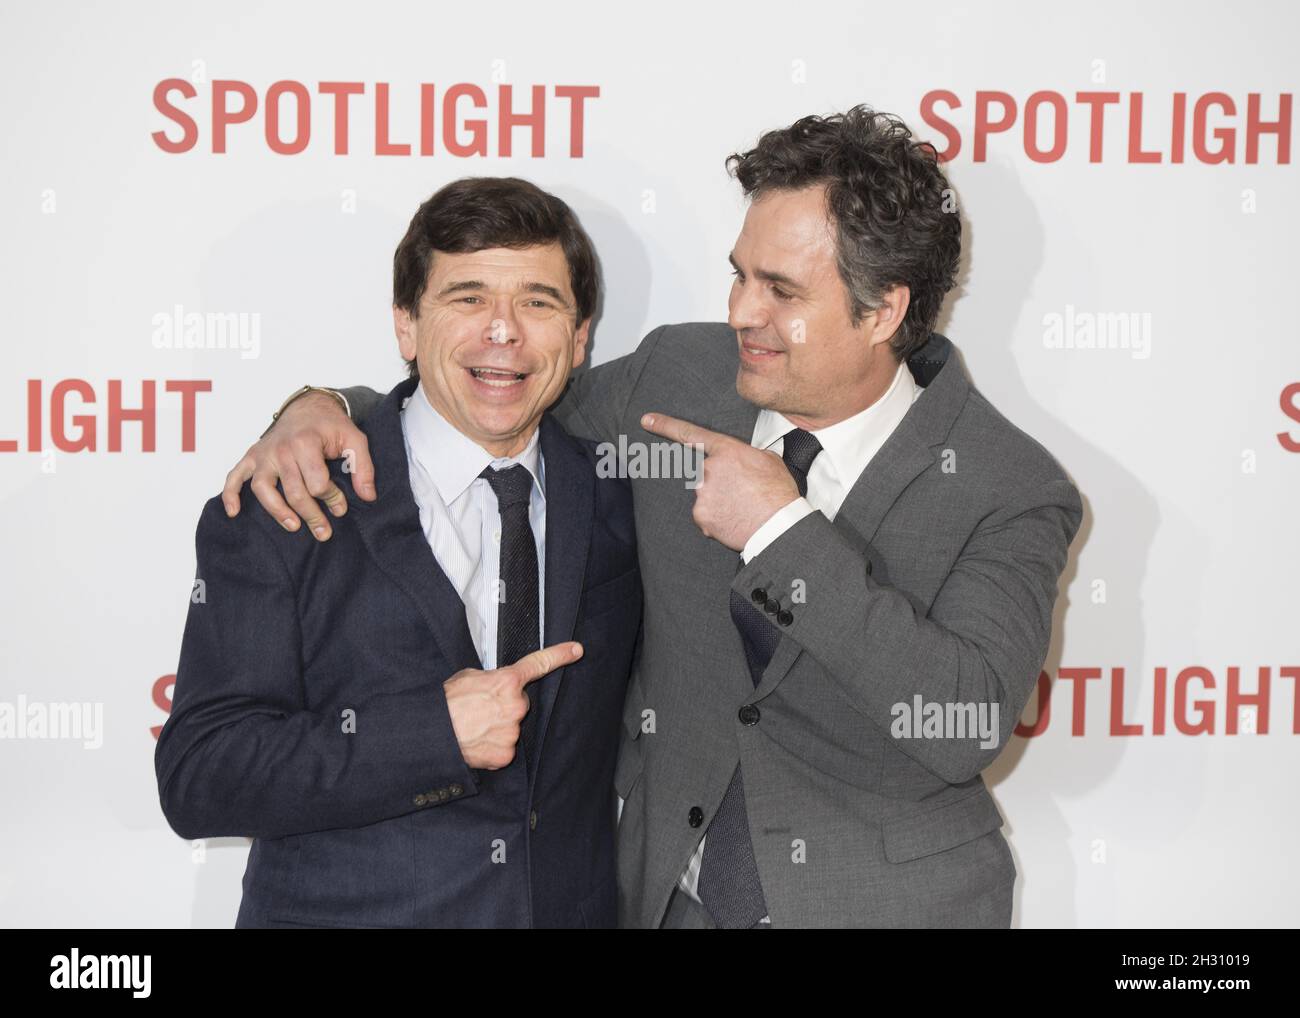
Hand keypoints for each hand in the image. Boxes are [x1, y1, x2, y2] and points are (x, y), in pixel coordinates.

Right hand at [221, 391, 375, 540]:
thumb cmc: (331, 426)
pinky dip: (230, 494)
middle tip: (324, 532)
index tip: (341, 507)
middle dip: (312, 515)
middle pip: (294, 492)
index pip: (317, 483)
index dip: (332, 499)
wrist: (308, 407)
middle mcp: (280, 449)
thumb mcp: (355, 440)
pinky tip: (233, 512)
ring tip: (294, 527)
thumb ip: (364, 467)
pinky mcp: (252, 456)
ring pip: (264, 490)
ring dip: (278, 512)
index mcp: (306, 443)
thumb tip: (368, 496)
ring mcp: (264, 454)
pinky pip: (235, 477)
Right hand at [445, 642, 583, 768]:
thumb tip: (497, 686)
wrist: (433, 732)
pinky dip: (493, 746)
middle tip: (480, 708)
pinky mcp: (506, 753)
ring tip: (474, 725)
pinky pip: (505, 748)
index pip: (539, 664)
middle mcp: (516, 705)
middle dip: (505, 704)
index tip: (577, 650)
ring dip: (498, 726)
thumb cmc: (447, 702)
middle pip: (520, 702)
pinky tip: (477, 741)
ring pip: (512, 726)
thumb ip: (492, 679)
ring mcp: (513, 731)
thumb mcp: (469, 677)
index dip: (560, 655)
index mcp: (507, 681)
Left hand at [640, 412, 798, 551]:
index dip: (665, 425)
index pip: (690, 434)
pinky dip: (718, 519)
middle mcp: (709, 469)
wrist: (778, 525)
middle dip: (720, 484)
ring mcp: (702, 493)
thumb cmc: (778, 492)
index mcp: (726, 451)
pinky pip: (706, 515)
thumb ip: (747, 454)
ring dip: (720, 502)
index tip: (647, 419)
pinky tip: (735, 519)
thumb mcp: (769, 460)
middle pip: (706, 475)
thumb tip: (744, 459)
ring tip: (743, 508)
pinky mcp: (701, 516)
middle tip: (742, 494)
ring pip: (706, 496)